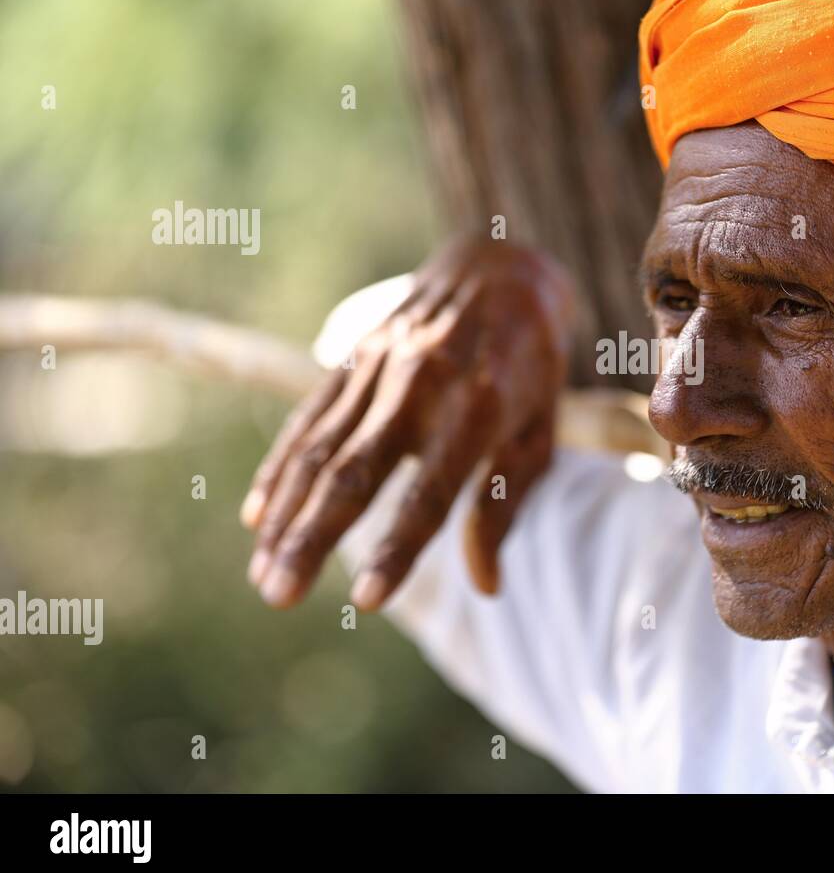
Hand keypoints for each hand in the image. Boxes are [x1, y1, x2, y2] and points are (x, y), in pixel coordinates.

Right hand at [240, 236, 574, 609]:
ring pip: (320, 447)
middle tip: (278, 596)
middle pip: (356, 470)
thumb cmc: (531, 371)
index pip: (431, 491)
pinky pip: (309, 417)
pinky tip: (256, 516)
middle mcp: (423, 381)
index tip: (367, 603)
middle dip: (312, 537)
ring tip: (263, 574)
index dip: (397, 547)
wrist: (503, 270)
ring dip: (286, 514)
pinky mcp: (354, 354)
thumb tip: (486, 586)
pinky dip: (280, 468)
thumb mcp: (537, 434)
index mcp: (480, 405)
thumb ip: (504, 506)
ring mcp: (381, 362)